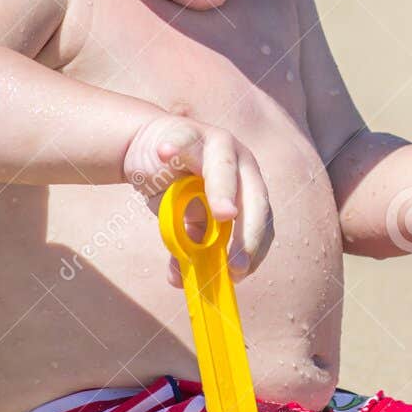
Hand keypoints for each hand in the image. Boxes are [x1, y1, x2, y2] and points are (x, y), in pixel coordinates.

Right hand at [123, 114, 274, 285]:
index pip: (262, 221)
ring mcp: (215, 143)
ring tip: (223, 214)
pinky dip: (174, 148)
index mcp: (249, 188)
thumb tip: (182, 281)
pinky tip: (165, 154)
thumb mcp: (185, 220)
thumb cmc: (177, 187)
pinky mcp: (185, 131)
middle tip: (235, 261)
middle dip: (247, 232)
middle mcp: (242, 164)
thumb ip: (190, 244)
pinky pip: (181, 140)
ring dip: (223, 191)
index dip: (254, 248)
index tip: (240, 274)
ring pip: (224, 168)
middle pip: (253, 197)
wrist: (149, 147)